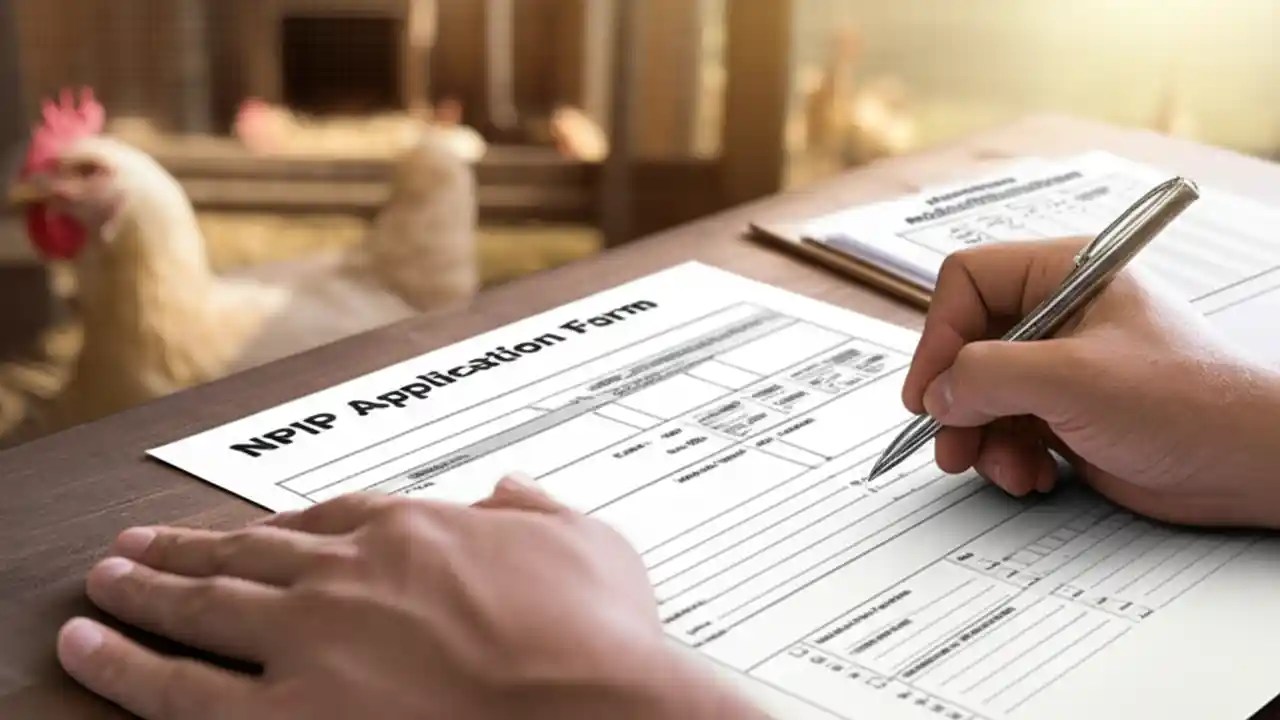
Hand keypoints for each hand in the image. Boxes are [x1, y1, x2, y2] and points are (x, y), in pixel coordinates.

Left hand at [56, 477, 762, 718]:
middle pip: (249, 550)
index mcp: (419, 531)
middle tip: (142, 542)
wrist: (600, 704)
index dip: (282, 522)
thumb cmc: (602, 637)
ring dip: (145, 591)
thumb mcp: (590, 542)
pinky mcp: (294, 712)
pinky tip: (95, 652)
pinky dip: (130, 667)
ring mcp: (315, 639)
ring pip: (204, 605)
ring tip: (103, 583)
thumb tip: (514, 490)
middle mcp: (353, 574)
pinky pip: (186, 691)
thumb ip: (537, 509)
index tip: (255, 527)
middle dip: (189, 546)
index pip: (330, 515)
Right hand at [902, 238, 1279, 527]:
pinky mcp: (1065, 414)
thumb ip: (990, 376)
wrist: (1246, 466)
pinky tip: (1034, 475)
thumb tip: (939, 392)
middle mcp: (1057, 316)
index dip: (940, 333)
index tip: (931, 388)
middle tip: (950, 441)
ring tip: (1002, 467)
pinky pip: (1005, 430)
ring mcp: (1060, 368)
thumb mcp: (1073, 377)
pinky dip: (1007, 458)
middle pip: (966, 345)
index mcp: (1065, 275)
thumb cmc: (1191, 403)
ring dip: (981, 439)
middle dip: (957, 400)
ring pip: (980, 395)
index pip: (969, 282)